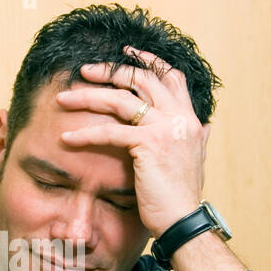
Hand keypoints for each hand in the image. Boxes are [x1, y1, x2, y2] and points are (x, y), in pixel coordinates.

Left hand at [55, 45, 211, 239]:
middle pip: (140, 79)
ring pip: (120, 99)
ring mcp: (164, 128)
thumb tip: (207, 126)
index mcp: (188, 117)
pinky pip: (109, 132)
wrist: (184, 219)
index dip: (148, 59)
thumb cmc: (183, 195)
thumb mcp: (197, 159)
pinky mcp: (148, 144)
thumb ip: (199, 138)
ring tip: (64, 98)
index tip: (125, 51)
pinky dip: (85, 134)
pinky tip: (67, 138)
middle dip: (109, 70)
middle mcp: (178, 117)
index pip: (170, 76)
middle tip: (84, 70)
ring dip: (88, 96)